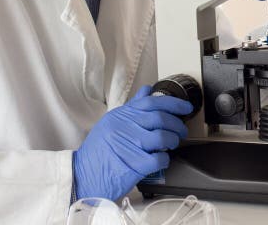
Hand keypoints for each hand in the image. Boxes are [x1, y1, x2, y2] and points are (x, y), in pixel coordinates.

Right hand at [73, 85, 192, 200]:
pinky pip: (159, 158)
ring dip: (172, 141)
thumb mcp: (111, 123)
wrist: (81, 177)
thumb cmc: (98, 152)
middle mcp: (124, 127)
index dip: (173, 103)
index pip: (151, 102)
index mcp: (120, 116)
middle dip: (177, 125)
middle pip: (160, 119)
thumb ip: (132, 108)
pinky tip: (161, 160)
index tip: (186, 107)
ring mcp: (128, 145)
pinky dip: (165, 159)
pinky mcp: (133, 165)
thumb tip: (148, 91)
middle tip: (181, 131)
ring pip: (163, 137)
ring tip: (171, 145)